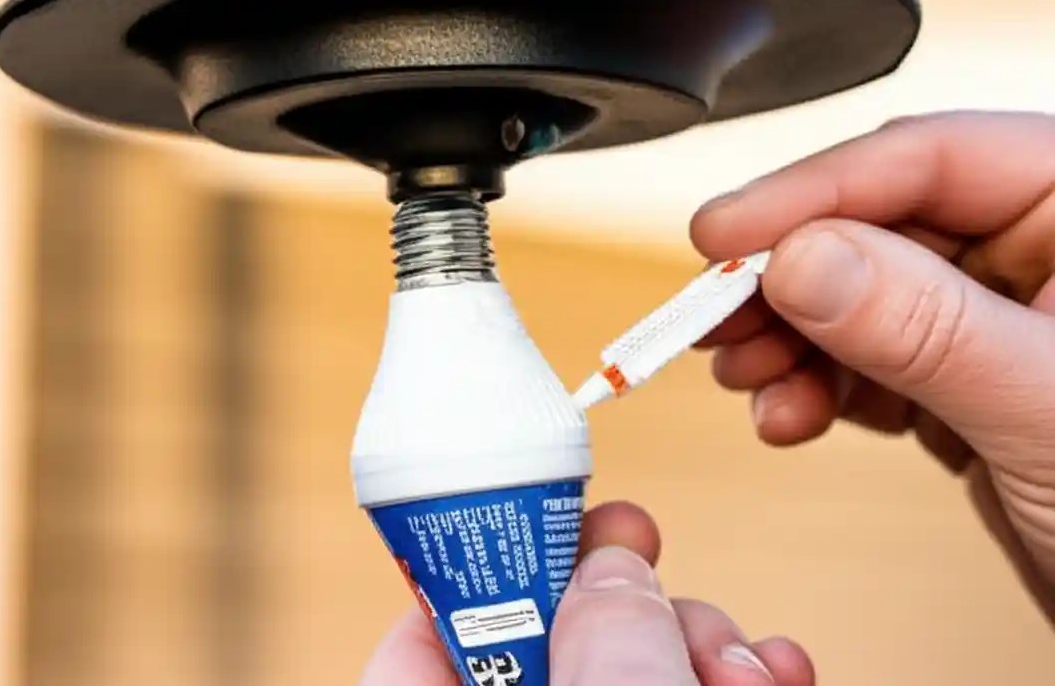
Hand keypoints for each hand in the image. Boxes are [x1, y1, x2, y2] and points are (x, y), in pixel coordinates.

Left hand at [361, 501, 813, 684]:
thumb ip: (603, 643)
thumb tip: (613, 571)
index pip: (421, 643)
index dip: (482, 572)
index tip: (552, 528)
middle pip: (554, 643)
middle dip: (630, 601)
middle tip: (657, 567)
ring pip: (639, 670)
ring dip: (704, 645)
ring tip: (746, 663)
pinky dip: (740, 680)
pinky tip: (777, 671)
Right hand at [689, 110, 1054, 619]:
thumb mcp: (1048, 411)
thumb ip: (926, 328)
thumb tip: (802, 258)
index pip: (934, 160)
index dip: (812, 192)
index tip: (724, 234)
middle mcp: (1050, 252)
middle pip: (879, 227)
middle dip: (786, 279)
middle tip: (714, 315)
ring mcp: (1006, 318)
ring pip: (861, 295)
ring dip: (788, 338)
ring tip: (746, 373)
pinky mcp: (973, 382)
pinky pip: (870, 360)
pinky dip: (816, 386)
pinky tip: (790, 411)